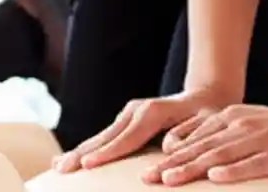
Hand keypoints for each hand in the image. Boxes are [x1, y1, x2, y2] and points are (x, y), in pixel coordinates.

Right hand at [52, 87, 233, 172]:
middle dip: (83, 154)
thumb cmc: (209, 115)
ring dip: (79, 152)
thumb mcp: (207, 124)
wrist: (206, 97)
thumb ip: (189, 135)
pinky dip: (86, 149)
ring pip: (100, 137)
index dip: (107, 153)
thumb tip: (168, 147)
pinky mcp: (125, 121)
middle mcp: (135, 110)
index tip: (88, 164)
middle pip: (105, 137)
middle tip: (62, 170)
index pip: (126, 138)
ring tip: (58, 168)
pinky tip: (70, 159)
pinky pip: (104, 138)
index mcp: (152, 112)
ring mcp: (128, 114)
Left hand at [141, 100, 267, 185]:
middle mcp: (239, 127)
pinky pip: (255, 164)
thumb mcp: (240, 121)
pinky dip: (234, 171)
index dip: (168, 157)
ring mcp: (259, 139)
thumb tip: (180, 146)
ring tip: (171, 179)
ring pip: (220, 155)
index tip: (147, 172)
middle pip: (200, 149)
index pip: (192, 141)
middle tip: (148, 179)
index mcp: (227, 119)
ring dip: (193, 168)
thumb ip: (213, 132)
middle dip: (172, 165)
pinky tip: (217, 177)